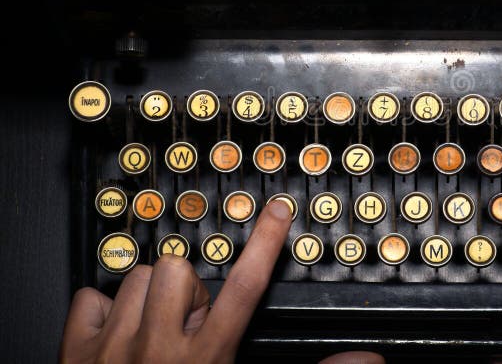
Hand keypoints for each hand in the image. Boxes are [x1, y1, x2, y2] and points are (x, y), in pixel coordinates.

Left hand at [59, 200, 384, 363]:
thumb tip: (366, 361)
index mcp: (208, 358)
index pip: (245, 286)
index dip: (266, 242)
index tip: (277, 210)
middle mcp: (160, 347)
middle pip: (180, 268)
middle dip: (188, 288)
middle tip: (191, 321)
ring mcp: (116, 348)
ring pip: (139, 276)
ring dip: (150, 296)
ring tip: (156, 331)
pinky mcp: (77, 352)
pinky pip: (91, 298)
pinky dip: (104, 311)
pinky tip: (117, 336)